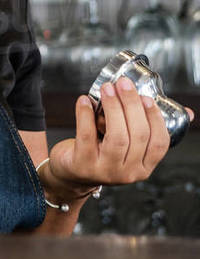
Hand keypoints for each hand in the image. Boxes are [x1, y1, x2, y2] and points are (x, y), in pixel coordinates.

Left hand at [46, 78, 194, 200]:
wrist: (71, 174)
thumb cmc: (103, 152)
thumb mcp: (130, 146)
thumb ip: (151, 129)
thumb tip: (187, 112)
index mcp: (144, 166)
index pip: (159, 143)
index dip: (155, 118)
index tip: (147, 97)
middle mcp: (128, 172)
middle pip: (138, 136)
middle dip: (132, 105)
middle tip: (123, 84)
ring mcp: (105, 170)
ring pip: (117, 137)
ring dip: (113, 107)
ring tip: (107, 89)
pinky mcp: (83, 164)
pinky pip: (87, 136)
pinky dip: (85, 115)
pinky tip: (84, 100)